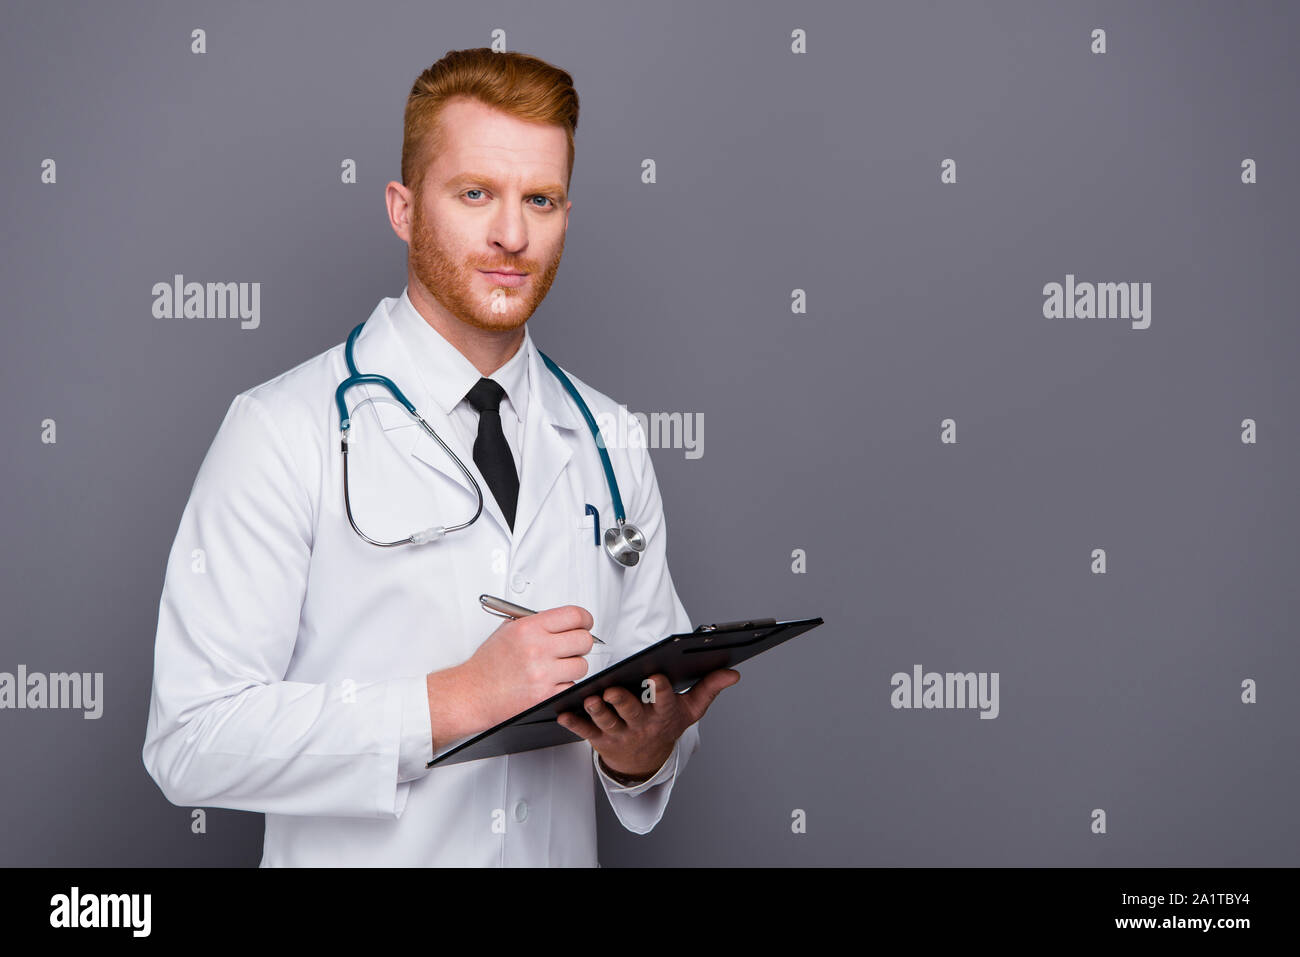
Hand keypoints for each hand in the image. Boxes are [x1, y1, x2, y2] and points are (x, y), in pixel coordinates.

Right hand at [450, 605, 595, 732]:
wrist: (472, 693)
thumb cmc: (488, 664)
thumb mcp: (508, 630)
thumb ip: (536, 622)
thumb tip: (564, 620)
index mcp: (529, 628)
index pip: (575, 616)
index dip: (585, 620)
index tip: (585, 624)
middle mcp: (537, 649)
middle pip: (584, 640)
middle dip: (580, 643)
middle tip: (571, 647)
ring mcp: (542, 674)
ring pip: (582, 665)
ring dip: (573, 667)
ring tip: (556, 668)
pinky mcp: (545, 696)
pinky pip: (572, 686)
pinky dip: (564, 685)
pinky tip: (550, 683)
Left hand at [556, 669, 739, 780]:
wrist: (645, 760)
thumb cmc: (666, 725)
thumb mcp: (691, 710)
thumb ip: (709, 688)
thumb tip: (733, 673)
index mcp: (663, 715)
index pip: (664, 702)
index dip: (660, 690)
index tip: (656, 676)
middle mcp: (641, 725)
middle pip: (631, 713)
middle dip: (622, 703)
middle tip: (613, 691)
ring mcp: (619, 733)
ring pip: (607, 722)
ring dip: (597, 712)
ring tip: (590, 700)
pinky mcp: (599, 738)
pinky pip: (585, 732)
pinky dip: (573, 723)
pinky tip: (562, 714)